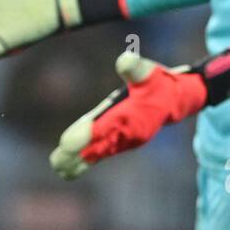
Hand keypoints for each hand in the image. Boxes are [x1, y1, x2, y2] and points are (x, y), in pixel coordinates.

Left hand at [51, 50, 207, 179]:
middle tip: (56, 163)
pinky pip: (99, 155)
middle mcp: (125, 135)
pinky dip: (85, 162)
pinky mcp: (117, 143)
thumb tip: (125, 59)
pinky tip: (67, 170)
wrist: (173, 102)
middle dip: (77, 154)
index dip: (86, 135)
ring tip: (57, 167)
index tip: (67, 143)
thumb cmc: (159, 83)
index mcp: (130, 119)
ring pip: (96, 154)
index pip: (105, 129)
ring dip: (78, 161)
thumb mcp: (149, 72)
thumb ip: (136, 68)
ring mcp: (121, 141)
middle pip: (97, 146)